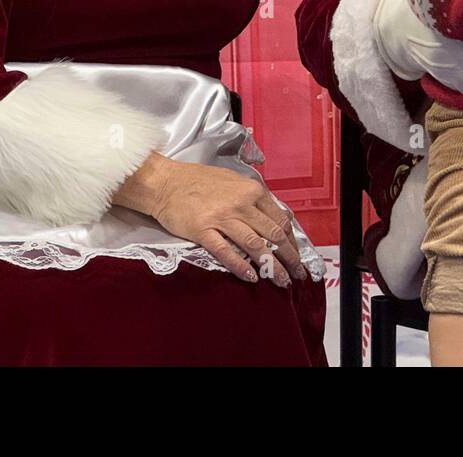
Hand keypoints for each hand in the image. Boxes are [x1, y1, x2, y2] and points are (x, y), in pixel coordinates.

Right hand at [116, 153, 306, 286]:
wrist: (165, 182)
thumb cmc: (198, 180)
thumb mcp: (234, 181)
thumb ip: (253, 199)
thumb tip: (271, 218)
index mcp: (252, 191)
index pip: (280, 219)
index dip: (291, 240)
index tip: (296, 254)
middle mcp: (241, 204)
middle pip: (273, 234)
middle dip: (289, 257)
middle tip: (297, 273)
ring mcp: (222, 217)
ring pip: (255, 245)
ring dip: (271, 266)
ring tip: (281, 281)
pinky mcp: (203, 230)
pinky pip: (226, 252)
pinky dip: (241, 266)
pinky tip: (252, 277)